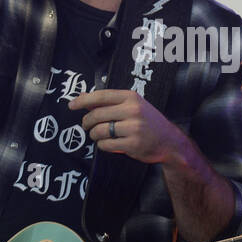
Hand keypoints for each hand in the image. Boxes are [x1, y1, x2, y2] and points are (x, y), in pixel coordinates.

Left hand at [70, 89, 184, 165]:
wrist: (170, 141)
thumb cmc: (149, 122)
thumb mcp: (134, 105)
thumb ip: (112, 103)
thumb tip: (84, 100)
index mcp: (131, 97)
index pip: (101, 96)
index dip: (83, 100)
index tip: (72, 105)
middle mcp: (133, 110)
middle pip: (96, 115)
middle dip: (86, 122)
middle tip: (86, 126)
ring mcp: (133, 128)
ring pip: (99, 131)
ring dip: (94, 135)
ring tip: (98, 135)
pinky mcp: (132, 144)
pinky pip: (106, 144)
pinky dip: (102, 145)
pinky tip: (108, 143)